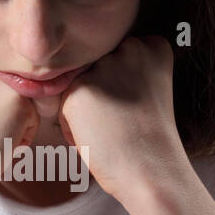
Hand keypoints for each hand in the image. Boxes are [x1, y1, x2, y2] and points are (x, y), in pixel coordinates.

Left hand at [55, 35, 187, 201]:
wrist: (152, 169)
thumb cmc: (152, 139)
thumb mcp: (151, 89)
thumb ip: (128, 69)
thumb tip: (89, 71)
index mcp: (152, 45)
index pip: (118, 56)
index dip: (123, 87)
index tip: (140, 107)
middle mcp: (128, 48)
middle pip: (96, 69)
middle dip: (102, 94)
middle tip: (124, 121)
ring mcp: (102, 68)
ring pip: (78, 86)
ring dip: (85, 109)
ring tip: (112, 130)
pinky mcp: (78, 89)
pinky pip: (63, 106)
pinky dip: (73, 128)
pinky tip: (98, 138)